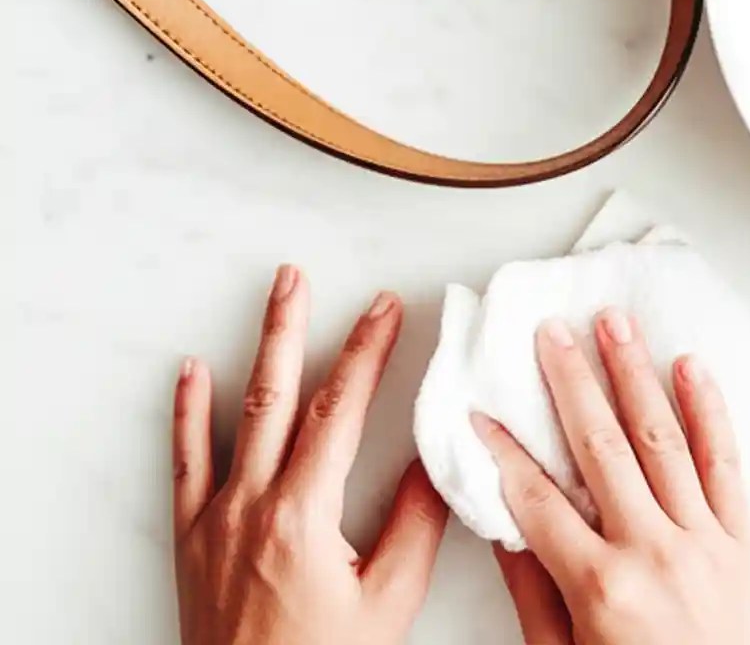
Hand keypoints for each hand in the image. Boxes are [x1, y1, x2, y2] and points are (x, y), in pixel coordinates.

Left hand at [172, 265, 448, 644]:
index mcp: (303, 516)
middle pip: (279, 394)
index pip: (340, 412)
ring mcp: (216, 517)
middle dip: (297, 328)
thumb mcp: (388, 602)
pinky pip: (186, 461)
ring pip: (236, 414)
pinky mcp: (193, 536)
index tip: (383, 311)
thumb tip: (432, 461)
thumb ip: (413, 526)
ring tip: (270, 301)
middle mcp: (252, 505)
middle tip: (304, 278)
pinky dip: (188, 412)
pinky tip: (192, 373)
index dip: (365, 353)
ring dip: (255, 350)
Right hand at [473, 309, 749, 644]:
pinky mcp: (743, 541)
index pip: (536, 498)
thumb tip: (505, 527)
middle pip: (600, 447)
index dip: (502, 450)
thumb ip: (533, 592)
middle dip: (570, 382)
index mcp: (599, 585)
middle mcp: (652, 550)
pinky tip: (691, 366)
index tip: (480, 409)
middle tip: (549, 331)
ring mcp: (704, 541)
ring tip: (612, 323)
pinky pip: (727, 465)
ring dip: (633, 374)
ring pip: (662, 440)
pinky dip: (711, 411)